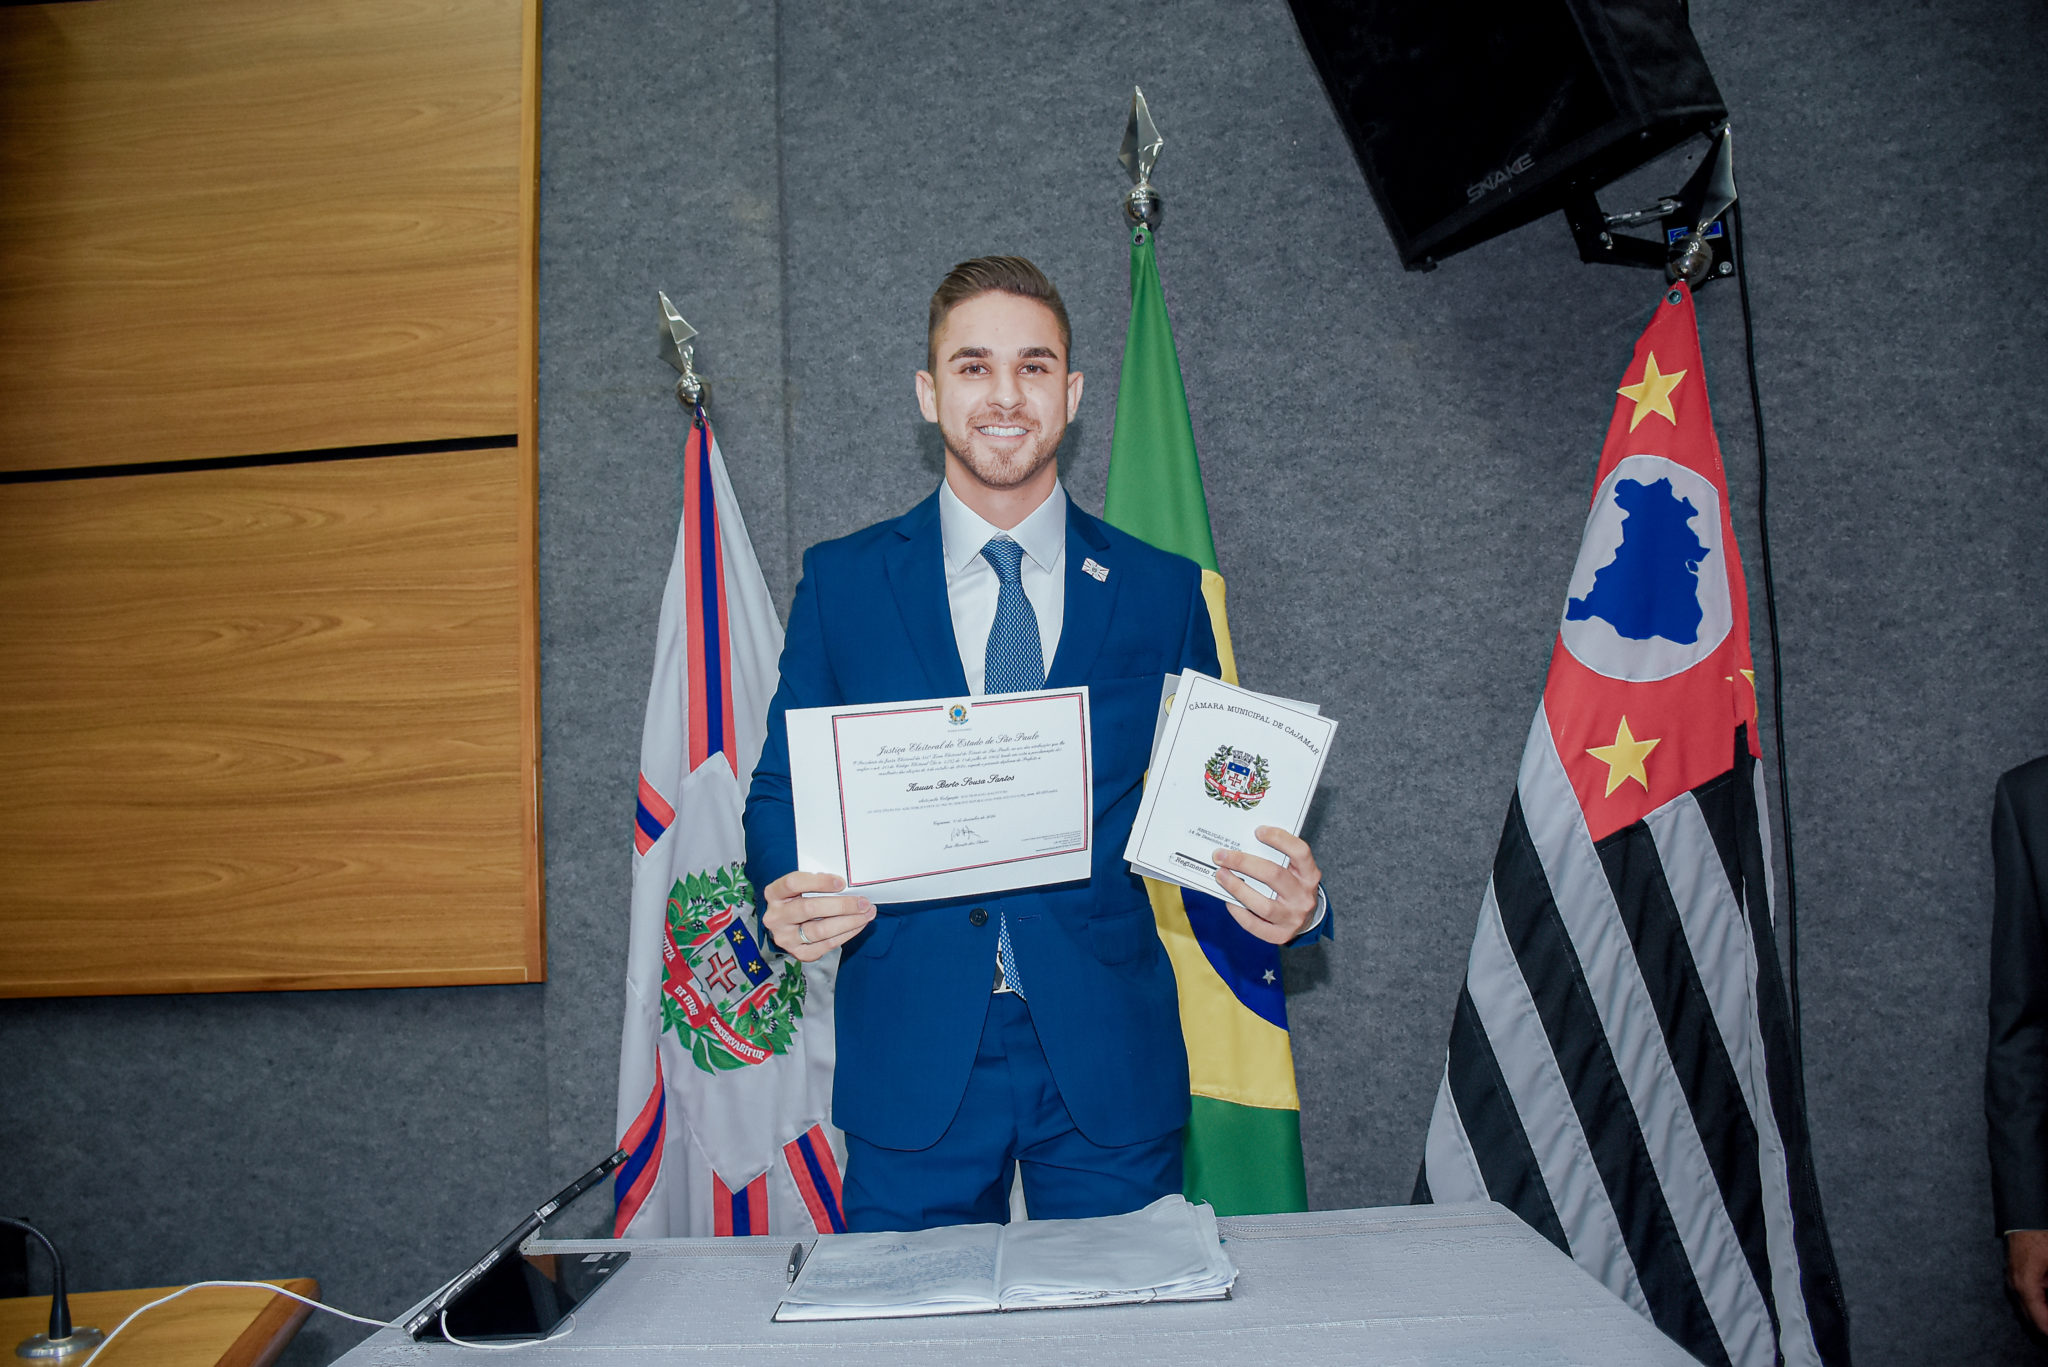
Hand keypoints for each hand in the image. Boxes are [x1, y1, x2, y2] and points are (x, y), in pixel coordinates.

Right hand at [762, 871, 874, 962]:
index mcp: (774, 893)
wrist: (790, 925)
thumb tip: (850, 886)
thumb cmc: (800, 899)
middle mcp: (775, 916)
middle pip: (809, 909)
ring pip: (820, 930)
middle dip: (841, 905)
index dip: (819, 881)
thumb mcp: (801, 887)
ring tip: (866, 914)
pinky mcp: (798, 952)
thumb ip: (818, 884)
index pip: (793, 883)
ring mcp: (785, 937)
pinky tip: (859, 925)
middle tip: (863, 902)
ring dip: (848, 922)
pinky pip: (826, 945)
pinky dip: (846, 934)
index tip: (842, 882)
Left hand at [1213, 826, 1321, 944]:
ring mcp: (1293, 918)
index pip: (1300, 852)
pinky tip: (1228, 900)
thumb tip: (1242, 844)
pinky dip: (1239, 911)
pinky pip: (1254, 924)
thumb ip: (1276, 857)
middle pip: (1273, 875)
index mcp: (1310, 875)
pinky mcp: (1280, 935)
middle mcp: (1304, 896)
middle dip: (1243, 863)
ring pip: (1263, 904)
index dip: (1280, 839)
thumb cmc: (1292, 887)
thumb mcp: (1294, 870)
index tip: (1258, 831)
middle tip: (1221, 855)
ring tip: (1220, 875)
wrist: (1306, 920)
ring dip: (1237, 887)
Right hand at [2009, 1230, 2047, 1337]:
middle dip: (2045, 1325)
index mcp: (2025, 1286)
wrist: (2025, 1215)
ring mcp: (2012, 1280)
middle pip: (2032, 1319)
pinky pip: (2027, 1298)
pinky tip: (2046, 1302)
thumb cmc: (2042, 1237)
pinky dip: (2039, 1304)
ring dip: (2042, 1315)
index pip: (2040, 1322)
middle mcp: (2015, 1286)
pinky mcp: (2015, 1274)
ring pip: (2028, 1309)